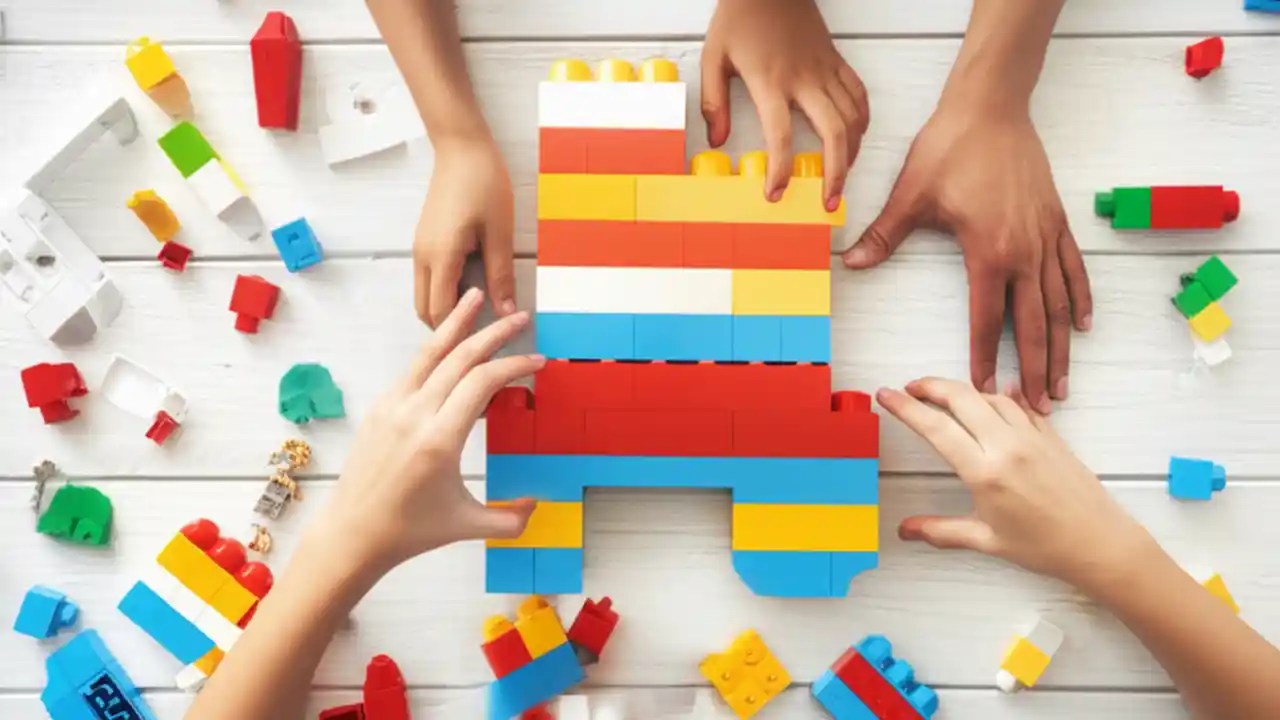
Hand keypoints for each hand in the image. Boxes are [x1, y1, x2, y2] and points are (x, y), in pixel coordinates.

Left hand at [318, 288, 542, 568]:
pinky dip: (435, 349)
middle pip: (460, 357)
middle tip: (519, 317)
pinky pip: (413, 370)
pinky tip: (449, 341)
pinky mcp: (380, 408)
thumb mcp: (468, 525)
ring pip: (430, 353)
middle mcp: (414, 414)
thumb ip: (511, 519)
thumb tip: (538, 504)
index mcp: (439, 440)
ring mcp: (392, 407)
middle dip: (494, 334)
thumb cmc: (410, 530)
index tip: (536, 361)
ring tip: (475, 296)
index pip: (482, 383)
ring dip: (456, 322)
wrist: (352, 532)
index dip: (513, 365)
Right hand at [415, 136, 516, 327]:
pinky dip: (442, 293)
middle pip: (425, 310)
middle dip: (448, 328)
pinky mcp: (424, 241)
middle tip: (481, 335)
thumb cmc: (483, 183)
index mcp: (440, 256)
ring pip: (423, 295)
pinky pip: (427, 279)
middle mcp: (422, 256)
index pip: (441, 312)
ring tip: (477, 317)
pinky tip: (469, 292)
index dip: (460, 332)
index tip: (485, 343)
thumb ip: (501, 275)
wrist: (461, 147)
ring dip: (444, 310)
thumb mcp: (500, 232)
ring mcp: (419, 248)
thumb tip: (507, 311)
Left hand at [701, 0, 867, 209]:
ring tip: (842, 177)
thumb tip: (717, 141)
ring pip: (852, 118)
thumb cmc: (740, 17)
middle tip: (829, 202)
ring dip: (851, 153)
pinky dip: (862, 121)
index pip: (780, 136)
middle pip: (832, 133)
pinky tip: (855, 138)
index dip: (780, 170)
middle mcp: (804, 79)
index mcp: (770, 82)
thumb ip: (714, 102)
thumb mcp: (714, 57)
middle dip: (836, 174)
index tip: (776, 194)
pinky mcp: (837, 60)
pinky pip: (859, 95)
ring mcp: (825, 69)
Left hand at [843, 107, 1091, 412]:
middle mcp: (1024, 251)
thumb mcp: (911, 195)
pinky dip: (1080, 298)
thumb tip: (853, 262)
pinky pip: (1074, 269)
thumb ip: (884, 235)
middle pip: (1033, 323)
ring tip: (1062, 384)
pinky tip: (1084, 325)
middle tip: (1038, 409)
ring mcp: (1046, 237)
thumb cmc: (950, 148)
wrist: (991, 107)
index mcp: (988, 252)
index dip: (987, 358)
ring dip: (1062, 347)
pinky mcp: (1057, 221)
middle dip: (1035, 369)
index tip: (987, 392)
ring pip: (1059, 303)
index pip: (987, 319)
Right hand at [877, 377, 1153, 593]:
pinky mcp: (1050, 436)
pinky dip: (998, 398)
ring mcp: (1032, 437)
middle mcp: (1007, 446)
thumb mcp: (987, 540)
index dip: (906, 407)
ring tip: (944, 398)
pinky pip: (1019, 406)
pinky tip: (991, 398)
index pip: (936, 428)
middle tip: (910, 387)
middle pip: (961, 397)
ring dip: (963, 391)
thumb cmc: (1045, 547)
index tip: (886, 395)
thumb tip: (905, 531)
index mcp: (985, 472)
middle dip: (930, 386)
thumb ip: (941, 531)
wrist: (1100, 543)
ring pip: (990, 396)